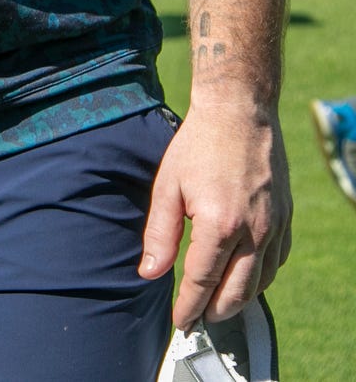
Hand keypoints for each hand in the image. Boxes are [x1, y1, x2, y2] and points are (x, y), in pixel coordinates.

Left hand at [140, 99, 291, 328]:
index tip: (179, 321)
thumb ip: (159, 235)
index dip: (189, 306)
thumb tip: (149, 274)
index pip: (203, 282)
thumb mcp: (166, 187)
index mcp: (220, 225)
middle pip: (237, 292)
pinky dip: (260, 278)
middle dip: (215, 312)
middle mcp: (254, 232)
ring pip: (261, 282)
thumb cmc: (197, 147)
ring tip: (217, 305)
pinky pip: (276, 263)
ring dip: (239, 299)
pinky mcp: (286, 220)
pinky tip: (243, 278)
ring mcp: (275, 227)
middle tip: (197, 320)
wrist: (239, 114)